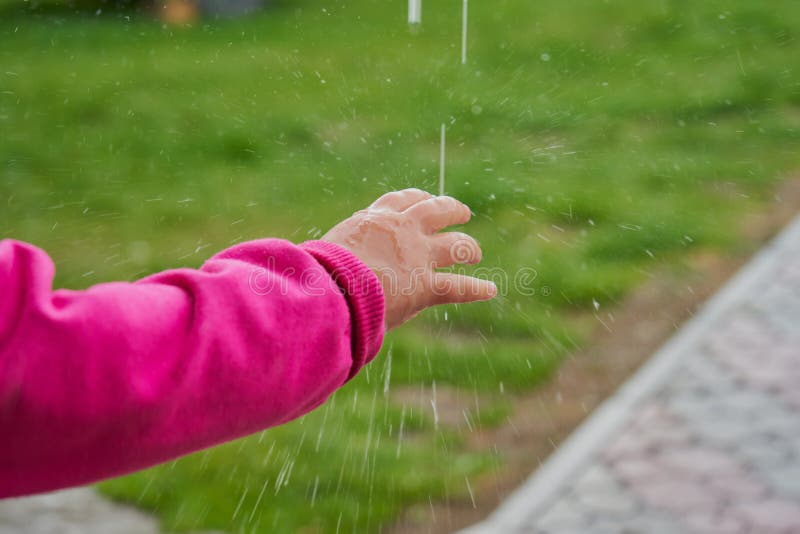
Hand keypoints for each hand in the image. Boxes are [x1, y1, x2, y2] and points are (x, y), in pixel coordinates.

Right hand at [322, 189, 496, 329]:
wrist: (329, 288)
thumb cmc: (315, 274)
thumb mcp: (322, 251)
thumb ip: (336, 255)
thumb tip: (319, 270)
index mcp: (372, 220)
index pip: (398, 201)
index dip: (415, 199)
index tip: (422, 200)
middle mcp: (401, 230)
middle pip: (434, 210)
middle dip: (450, 210)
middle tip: (460, 213)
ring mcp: (417, 256)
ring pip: (454, 244)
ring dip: (468, 247)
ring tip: (474, 252)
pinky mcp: (425, 285)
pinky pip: (458, 287)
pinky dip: (476, 289)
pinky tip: (489, 290)